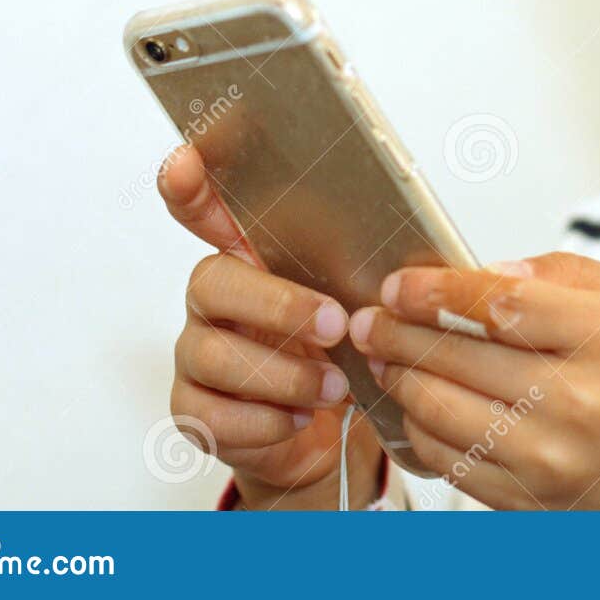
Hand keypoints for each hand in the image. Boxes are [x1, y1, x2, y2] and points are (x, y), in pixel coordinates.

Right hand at [159, 144, 381, 508]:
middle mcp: (215, 300)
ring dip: (286, 373)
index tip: (186, 163)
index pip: (206, 209)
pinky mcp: (194, 410)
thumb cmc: (345, 355)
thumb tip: (413, 256)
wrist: (329, 436)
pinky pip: (215, 415)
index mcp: (252, 258)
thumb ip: (367, 271)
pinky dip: (269, 421)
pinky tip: (303, 417)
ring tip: (335, 385)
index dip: (190, 185)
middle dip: (278, 305)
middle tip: (335, 324)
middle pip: (213, 282)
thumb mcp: (363, 305)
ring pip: (216, 355)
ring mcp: (197, 354)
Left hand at [348, 252, 599, 508]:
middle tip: (370, 318)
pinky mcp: (528, 498)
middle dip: (396, 331)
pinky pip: (448, 460)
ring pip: (439, 410)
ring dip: (399, 378)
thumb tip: (489, 274)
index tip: (401, 283)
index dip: (435, 290)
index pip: (499, 303)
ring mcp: (549, 456)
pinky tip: (415, 404)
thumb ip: (564, 273)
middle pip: (456, 356)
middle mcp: (577, 399)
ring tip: (385, 358)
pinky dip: (419, 428)